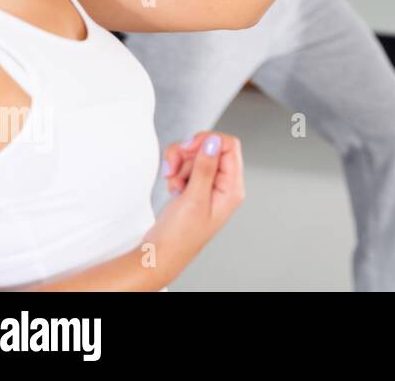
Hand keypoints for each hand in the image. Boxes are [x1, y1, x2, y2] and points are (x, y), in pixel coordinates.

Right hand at [144, 131, 244, 282]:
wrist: (161, 253)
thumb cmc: (180, 235)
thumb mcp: (194, 199)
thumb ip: (205, 168)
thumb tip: (214, 141)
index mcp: (233, 188)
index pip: (230, 146)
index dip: (208, 141)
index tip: (188, 148)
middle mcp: (224, 184)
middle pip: (210, 148)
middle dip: (187, 154)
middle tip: (173, 169)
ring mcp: (209, 185)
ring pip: (196, 156)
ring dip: (179, 164)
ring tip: (173, 183)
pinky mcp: (195, 187)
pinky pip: (187, 166)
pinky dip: (176, 171)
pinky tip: (173, 186)